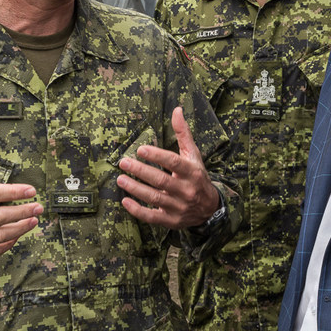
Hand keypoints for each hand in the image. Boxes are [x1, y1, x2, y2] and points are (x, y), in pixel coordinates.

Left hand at [118, 107, 219, 228]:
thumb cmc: (197, 176)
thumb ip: (183, 133)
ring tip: (120, 178)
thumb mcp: (193, 155)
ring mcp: (178, 207)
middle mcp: (186, 190)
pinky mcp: (171, 220)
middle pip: (161, 180)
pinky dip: (138, 211)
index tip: (140, 149)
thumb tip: (176, 109)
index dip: (157, 156)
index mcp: (192, 172)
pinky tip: (125, 201)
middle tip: (123, 162)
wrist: (209, 208)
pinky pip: (152, 217)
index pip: (173, 163)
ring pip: (154, 198)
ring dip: (135, 189)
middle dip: (140, 171)